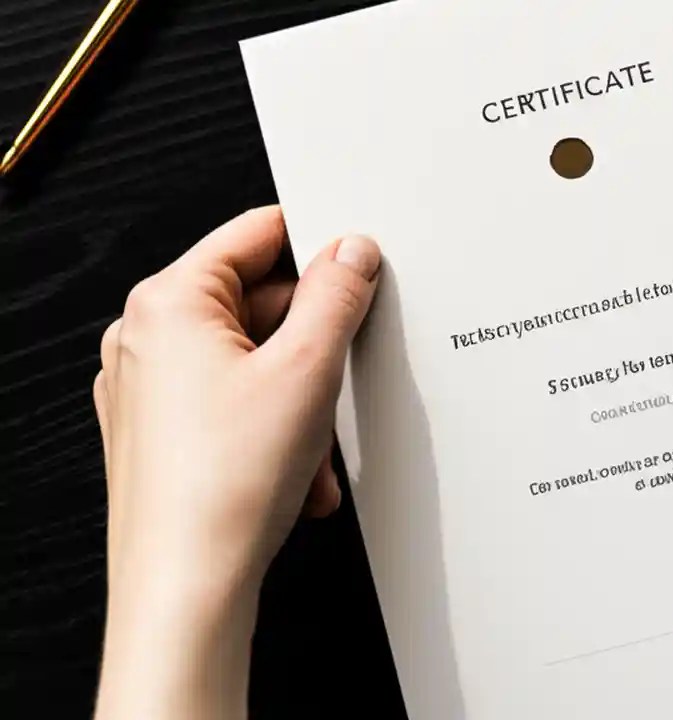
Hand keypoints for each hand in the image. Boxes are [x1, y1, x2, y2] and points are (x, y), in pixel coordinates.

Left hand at [92, 206, 379, 718]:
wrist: (186, 587)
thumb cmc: (223, 487)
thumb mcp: (308, 370)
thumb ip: (337, 296)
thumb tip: (351, 253)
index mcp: (168, 303)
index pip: (256, 234)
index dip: (317, 245)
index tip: (359, 266)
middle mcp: (145, 340)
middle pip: (257, 304)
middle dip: (314, 347)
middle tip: (344, 375)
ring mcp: (148, 391)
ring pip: (252, 362)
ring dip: (302, 399)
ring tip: (317, 445)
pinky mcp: (161, 435)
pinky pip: (235, 406)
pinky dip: (277, 430)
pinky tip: (301, 474)